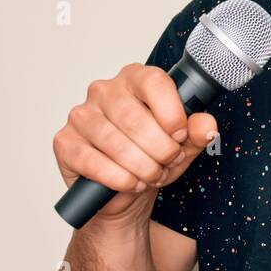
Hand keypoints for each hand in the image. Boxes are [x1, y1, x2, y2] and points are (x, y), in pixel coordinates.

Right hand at [53, 63, 217, 223]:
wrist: (124, 191)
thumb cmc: (152, 158)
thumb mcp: (184, 146)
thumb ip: (198, 132)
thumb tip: (206, 124)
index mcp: (135, 79)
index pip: (154, 82)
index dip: (172, 114)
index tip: (180, 136)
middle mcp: (104, 90)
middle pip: (135, 118)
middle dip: (159, 149)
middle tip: (167, 162)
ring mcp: (81, 115)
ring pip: (115, 143)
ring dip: (141, 167)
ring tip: (151, 175)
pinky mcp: (65, 142)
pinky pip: (93, 161)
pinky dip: (118, 178)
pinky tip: (130, 183)